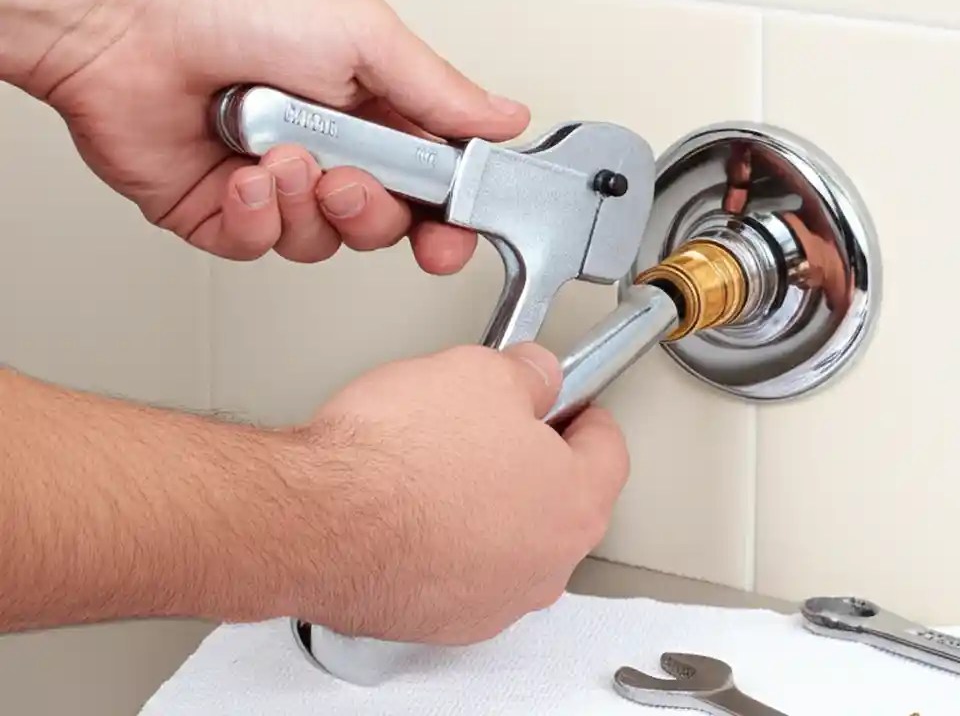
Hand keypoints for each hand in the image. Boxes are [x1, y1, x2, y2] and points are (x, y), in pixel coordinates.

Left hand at [17, 0, 528, 272]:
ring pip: (323, 243)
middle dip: (372, 213)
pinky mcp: (222, 212)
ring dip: (307, 208)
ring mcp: (275, 184)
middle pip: (385, 225)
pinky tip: (244, 176)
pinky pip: (261, 248)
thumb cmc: (232, 4)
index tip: (451, 235)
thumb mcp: (366, 38)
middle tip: (351, 182)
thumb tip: (506, 119)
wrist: (124, 23)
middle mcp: (329, 149)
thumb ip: (441, 95)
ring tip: (281, 158)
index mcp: (373, 108)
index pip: (432, 185)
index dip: (447, 221)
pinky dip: (256, 218)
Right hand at [288, 343, 628, 643]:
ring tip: (441, 465)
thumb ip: (527, 374)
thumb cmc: (396, 458)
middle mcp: (546, 565)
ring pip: (511, 541)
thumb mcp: (480, 372)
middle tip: (493, 426)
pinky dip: (448, 544)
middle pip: (562, 500)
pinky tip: (412, 511)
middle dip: (533, 460)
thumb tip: (534, 375)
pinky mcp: (442, 622)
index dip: (583, 411)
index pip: (608, 450)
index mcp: (576, 503)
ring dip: (489, 507)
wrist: (317, 521)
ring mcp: (496, 601)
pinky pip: (462, 573)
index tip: (566, 400)